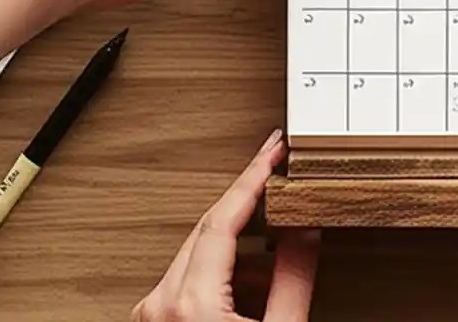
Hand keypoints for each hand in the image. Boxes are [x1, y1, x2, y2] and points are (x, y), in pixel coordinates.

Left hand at [132, 130, 319, 321]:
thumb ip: (294, 279)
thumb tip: (304, 233)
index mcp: (190, 302)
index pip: (222, 219)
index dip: (252, 178)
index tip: (273, 152)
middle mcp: (160, 303)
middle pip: (209, 232)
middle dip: (252, 214)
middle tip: (280, 181)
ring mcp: (152, 313)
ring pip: (200, 257)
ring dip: (240, 256)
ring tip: (275, 277)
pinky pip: (189, 282)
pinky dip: (224, 279)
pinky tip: (253, 296)